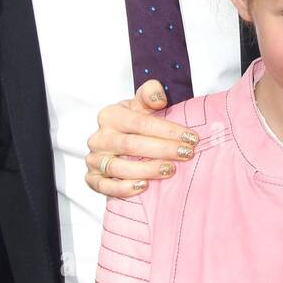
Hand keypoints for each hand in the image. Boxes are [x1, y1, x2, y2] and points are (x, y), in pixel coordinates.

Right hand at [85, 80, 199, 197]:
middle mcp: (99, 137)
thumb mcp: (141, 104)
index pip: (141, 123)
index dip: (167, 130)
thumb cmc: (133, 123)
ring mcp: (94, 159)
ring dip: (147, 170)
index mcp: (110, 115)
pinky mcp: (91, 178)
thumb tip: (159, 98)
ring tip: (170, 169)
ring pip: (119, 167)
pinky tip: (144, 186)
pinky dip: (124, 188)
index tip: (190, 137)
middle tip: (186, 154)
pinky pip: (105, 186)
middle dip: (163, 150)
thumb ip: (150, 94)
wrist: (116, 140)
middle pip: (131, 145)